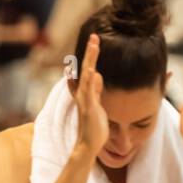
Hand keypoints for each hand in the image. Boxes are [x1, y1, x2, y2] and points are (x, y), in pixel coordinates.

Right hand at [73, 33, 108, 158]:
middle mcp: (83, 94)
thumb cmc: (94, 127)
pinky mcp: (89, 109)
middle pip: (86, 69)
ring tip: (94, 45)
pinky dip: (90, 82)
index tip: (95, 41)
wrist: (87, 145)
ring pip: (86, 76)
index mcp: (86, 93)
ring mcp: (85, 101)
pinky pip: (89, 93)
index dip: (91, 56)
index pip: (88, 70)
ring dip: (90, 60)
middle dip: (90, 53)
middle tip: (94, 37)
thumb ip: (96, 91)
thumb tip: (98, 76)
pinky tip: (93, 71)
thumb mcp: (98, 105)